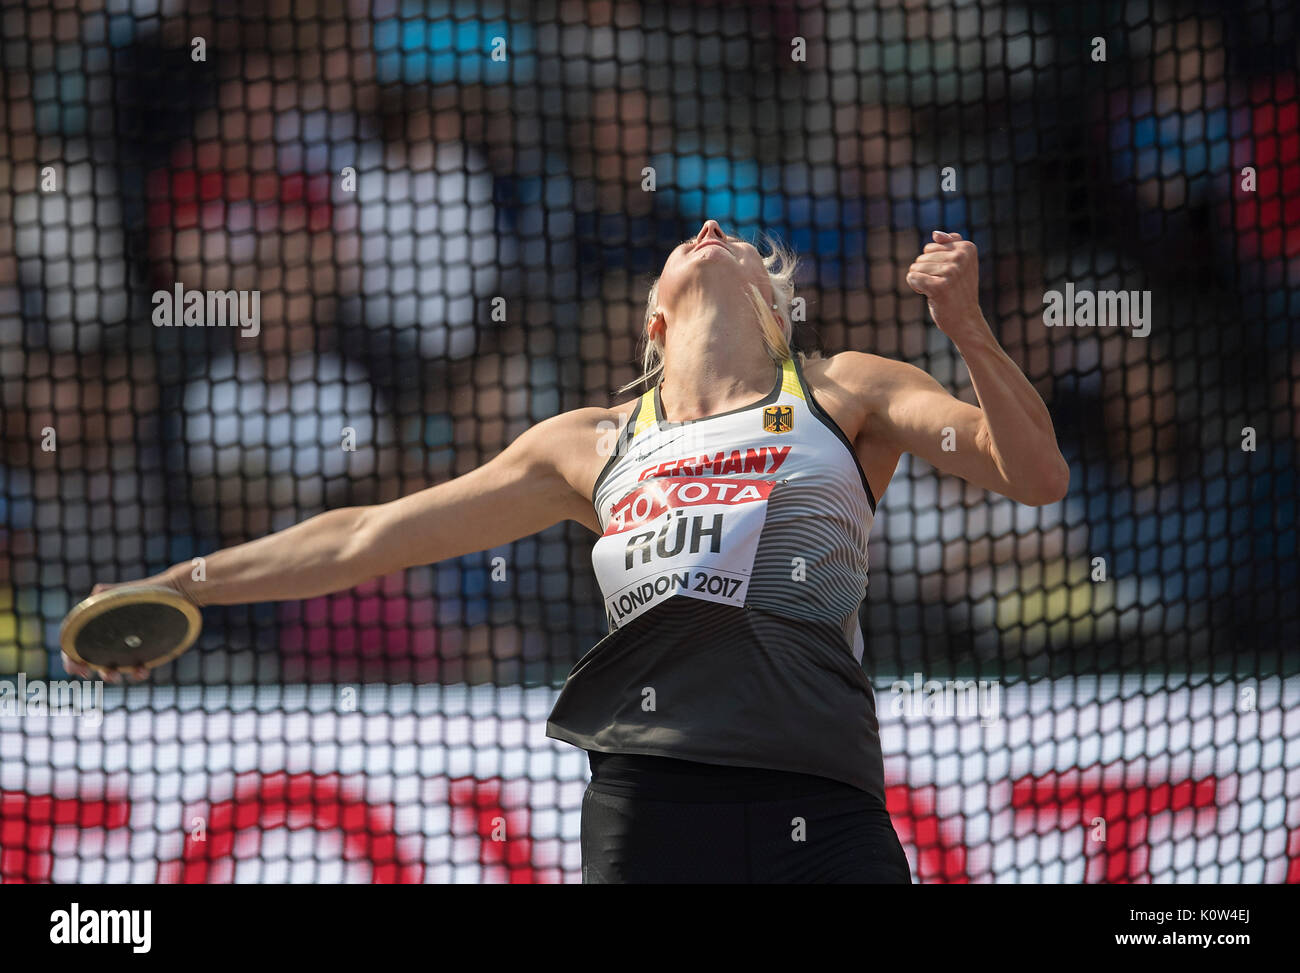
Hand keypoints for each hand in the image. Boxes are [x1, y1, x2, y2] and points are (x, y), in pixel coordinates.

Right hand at [61, 575, 185, 682]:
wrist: (174, 593)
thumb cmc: (143, 591)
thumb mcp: (119, 591)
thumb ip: (103, 594)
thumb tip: (94, 593)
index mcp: (97, 627)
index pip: (75, 645)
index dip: (69, 657)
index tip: (73, 665)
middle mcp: (109, 642)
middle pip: (90, 661)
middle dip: (86, 670)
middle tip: (88, 673)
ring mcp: (127, 651)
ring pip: (112, 670)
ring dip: (109, 676)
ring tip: (114, 675)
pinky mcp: (146, 656)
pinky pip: (137, 670)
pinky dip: (136, 674)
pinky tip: (142, 670)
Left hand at [906, 231, 983, 337]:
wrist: (965, 319)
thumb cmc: (958, 291)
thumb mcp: (960, 263)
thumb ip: (950, 244)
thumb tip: (935, 234)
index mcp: (968, 248)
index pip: (931, 247)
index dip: (933, 262)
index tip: (948, 275)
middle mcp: (961, 257)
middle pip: (921, 257)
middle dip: (926, 272)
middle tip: (943, 285)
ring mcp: (951, 272)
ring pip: (915, 267)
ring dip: (922, 281)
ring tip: (939, 291)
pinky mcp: (939, 286)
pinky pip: (912, 278)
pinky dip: (916, 287)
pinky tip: (930, 295)